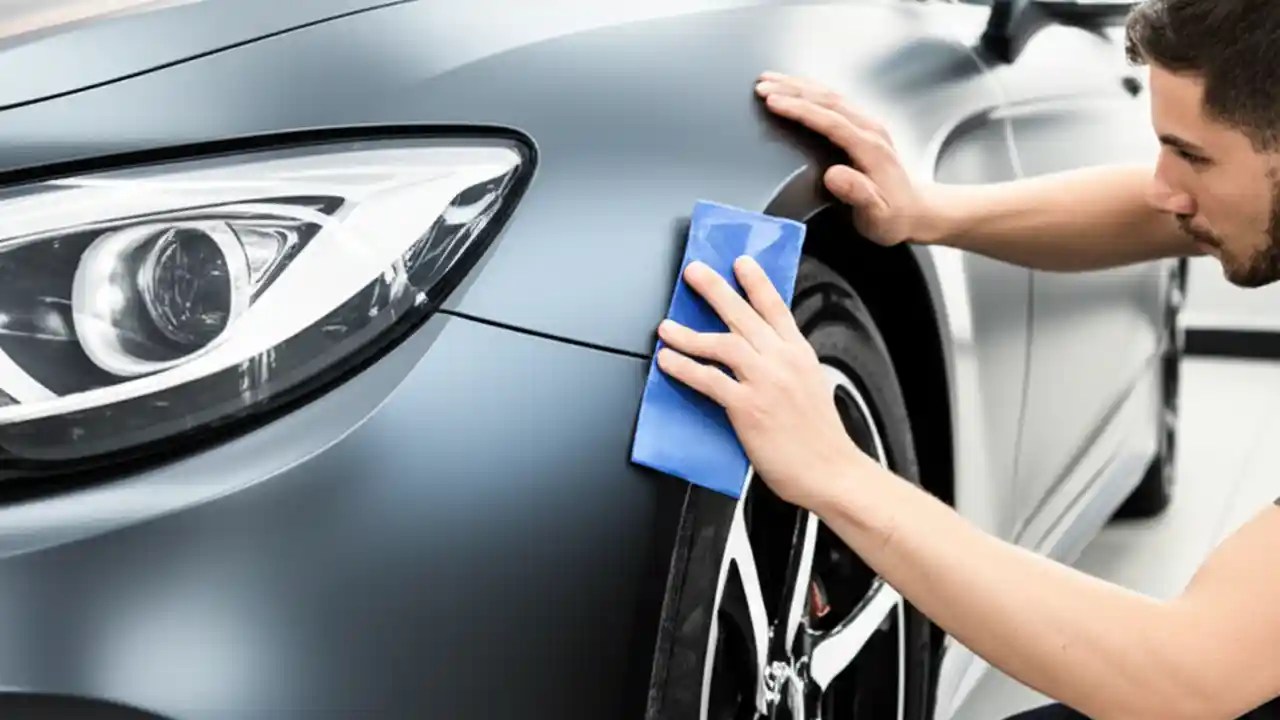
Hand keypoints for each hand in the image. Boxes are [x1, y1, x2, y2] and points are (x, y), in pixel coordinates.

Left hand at [655, 255, 870, 510]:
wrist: (830, 471)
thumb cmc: (820, 439)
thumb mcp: (811, 387)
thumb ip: (786, 366)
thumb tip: (760, 354)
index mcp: (800, 354)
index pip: (776, 307)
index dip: (757, 282)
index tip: (741, 263)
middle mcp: (782, 361)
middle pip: (743, 315)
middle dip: (715, 290)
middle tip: (695, 272)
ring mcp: (764, 382)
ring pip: (722, 343)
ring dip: (689, 332)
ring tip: (667, 326)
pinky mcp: (747, 407)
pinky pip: (708, 379)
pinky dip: (684, 367)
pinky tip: (668, 360)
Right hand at [754, 71, 941, 245]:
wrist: (916, 211)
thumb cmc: (892, 217)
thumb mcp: (876, 214)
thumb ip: (857, 194)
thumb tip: (833, 175)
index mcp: (869, 148)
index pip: (830, 121)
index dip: (800, 109)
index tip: (773, 102)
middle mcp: (869, 129)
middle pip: (827, 101)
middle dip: (792, 90)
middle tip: (761, 85)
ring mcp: (867, 125)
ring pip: (829, 96)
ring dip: (798, 85)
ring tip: (769, 79)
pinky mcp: (863, 126)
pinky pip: (833, 101)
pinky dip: (810, 90)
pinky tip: (795, 87)